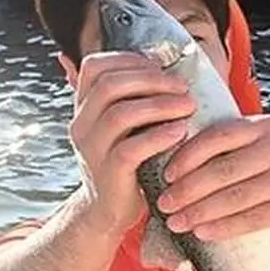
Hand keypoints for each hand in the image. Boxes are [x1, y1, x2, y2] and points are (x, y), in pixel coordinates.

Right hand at [69, 52, 195, 235]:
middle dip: (152, 80)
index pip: (95, 66)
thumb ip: (133, 96)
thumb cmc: (126, 162)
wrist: (107, 212)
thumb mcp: (124, 126)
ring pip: (121, 113)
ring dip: (161, 105)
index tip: (162, 66)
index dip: (130, 60)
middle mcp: (82, 124)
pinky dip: (160, 136)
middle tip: (183, 87)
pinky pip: (132, 148)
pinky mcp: (109, 173)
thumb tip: (161, 58)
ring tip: (188, 106)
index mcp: (84, 107)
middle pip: (110, 85)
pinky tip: (181, 131)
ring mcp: (92, 149)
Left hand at [156, 115, 269, 240]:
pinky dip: (224, 227)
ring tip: (176, 222)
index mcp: (266, 125)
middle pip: (224, 170)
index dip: (188, 155)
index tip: (166, 173)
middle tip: (164, 204)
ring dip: (201, 213)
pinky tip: (203, 233)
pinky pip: (253, 219)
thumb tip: (173, 148)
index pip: (219, 136)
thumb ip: (233, 140)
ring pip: (236, 198)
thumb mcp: (266, 138)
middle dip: (188, 190)